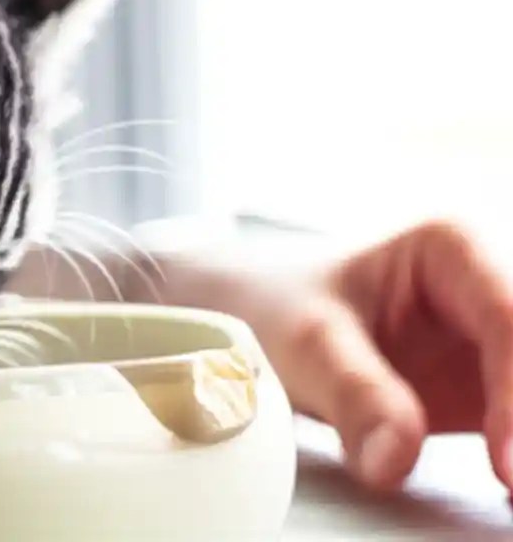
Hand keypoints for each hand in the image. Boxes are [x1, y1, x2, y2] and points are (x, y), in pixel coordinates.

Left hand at [268, 221, 512, 491]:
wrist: (257, 318)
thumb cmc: (279, 308)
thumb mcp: (304, 344)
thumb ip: (355, 395)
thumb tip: (393, 464)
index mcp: (453, 247)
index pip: (512, 319)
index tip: (508, 469)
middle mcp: (490, 285)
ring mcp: (499, 340)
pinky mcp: (498, 390)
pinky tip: (509, 498)